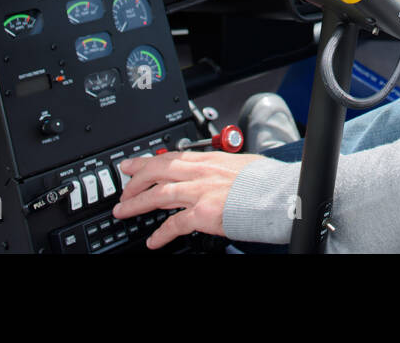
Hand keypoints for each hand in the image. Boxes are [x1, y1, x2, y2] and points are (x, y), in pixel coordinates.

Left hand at [112, 150, 264, 248]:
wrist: (276, 193)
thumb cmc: (263, 180)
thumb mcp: (237, 163)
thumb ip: (217, 168)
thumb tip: (207, 172)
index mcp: (209, 159)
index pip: (170, 158)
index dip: (147, 161)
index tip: (132, 164)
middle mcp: (201, 173)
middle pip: (158, 172)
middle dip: (136, 180)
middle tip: (123, 189)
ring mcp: (200, 192)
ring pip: (159, 195)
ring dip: (137, 204)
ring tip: (124, 211)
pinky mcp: (203, 213)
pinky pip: (174, 224)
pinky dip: (161, 234)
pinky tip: (153, 240)